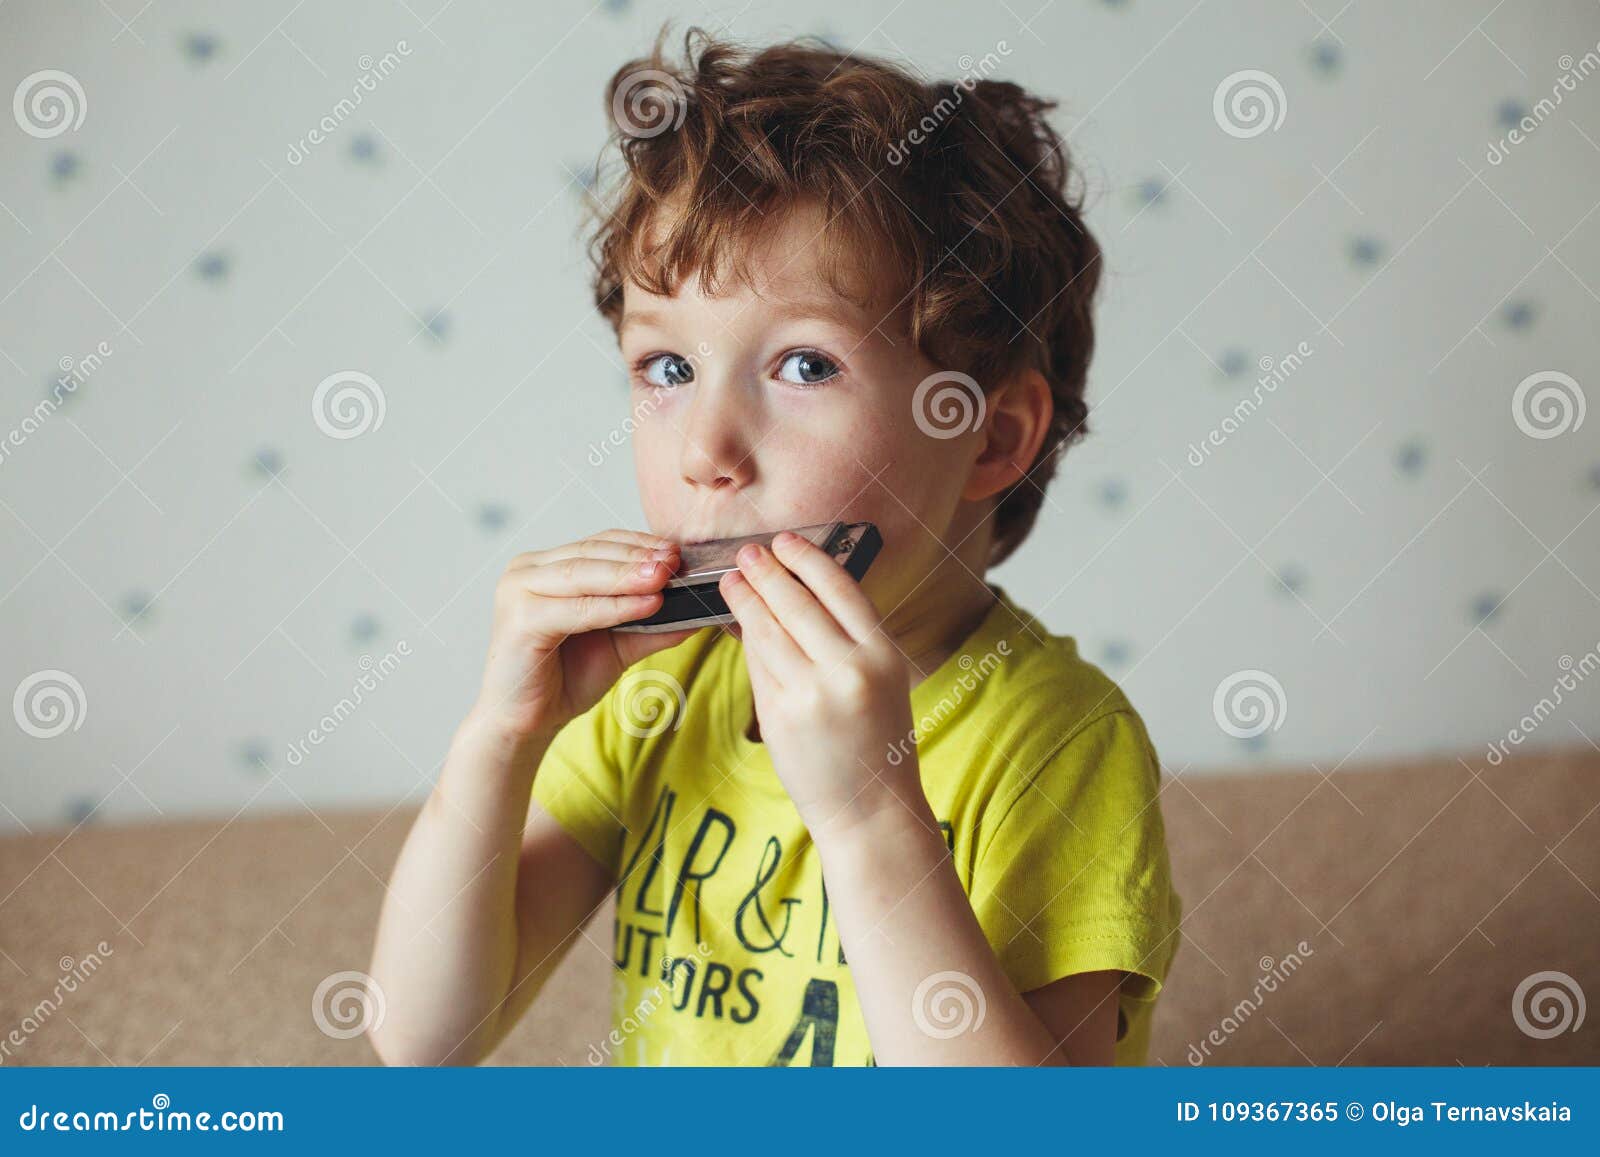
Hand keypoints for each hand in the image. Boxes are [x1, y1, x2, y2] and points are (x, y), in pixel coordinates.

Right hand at [474, 528, 699, 737]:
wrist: (526, 723)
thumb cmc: (565, 679)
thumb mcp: (618, 644)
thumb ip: (652, 623)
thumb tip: (697, 609)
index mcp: (546, 567)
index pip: (598, 543)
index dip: (639, 544)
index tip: (677, 550)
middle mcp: (526, 571)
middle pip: (592, 553)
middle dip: (638, 557)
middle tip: (676, 561)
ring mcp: (518, 590)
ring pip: (584, 575)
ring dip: (629, 576)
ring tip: (666, 577)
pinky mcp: (520, 619)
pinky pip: (577, 608)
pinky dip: (615, 606)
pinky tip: (649, 605)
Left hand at [718, 530, 920, 835]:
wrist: (870, 810)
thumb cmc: (875, 741)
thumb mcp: (882, 681)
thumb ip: (847, 639)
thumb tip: (797, 591)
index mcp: (883, 655)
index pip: (841, 589)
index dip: (808, 559)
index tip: (786, 540)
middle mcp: (850, 671)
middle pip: (797, 604)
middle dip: (768, 573)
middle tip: (747, 551)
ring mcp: (811, 696)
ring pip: (769, 632)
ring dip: (746, 600)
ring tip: (733, 580)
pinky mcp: (779, 719)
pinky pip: (757, 667)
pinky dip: (745, 641)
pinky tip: (736, 624)